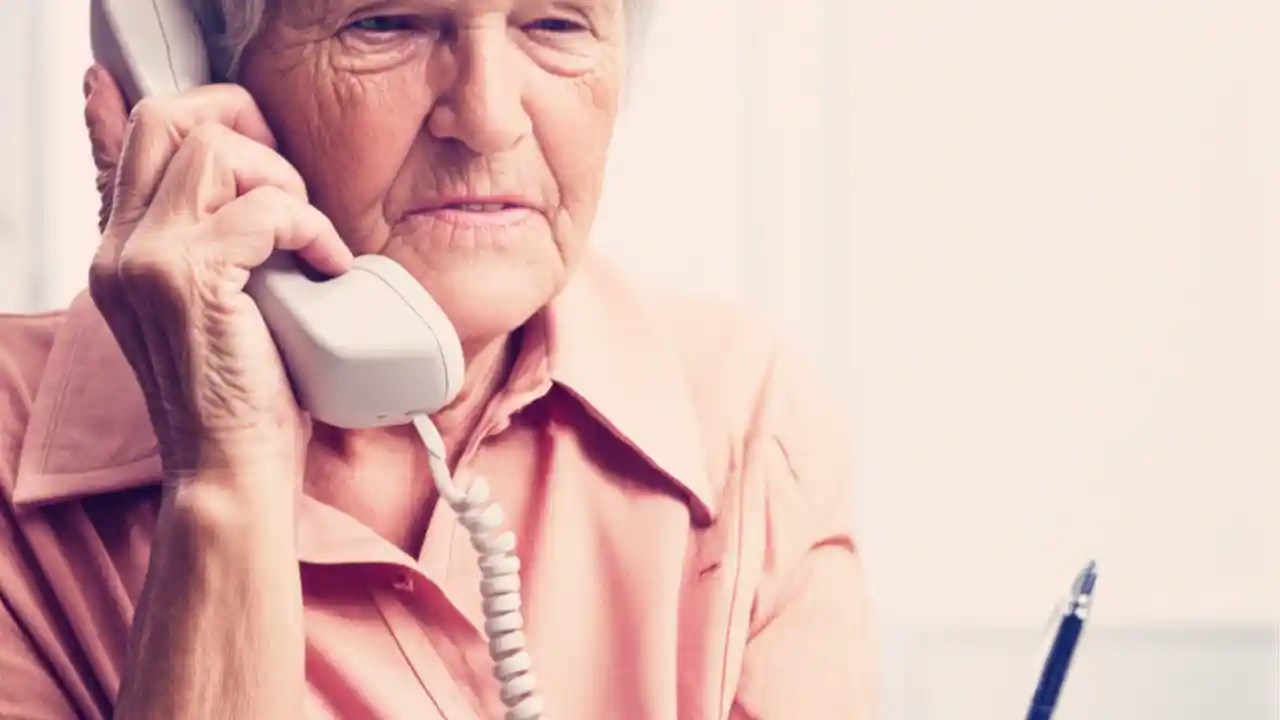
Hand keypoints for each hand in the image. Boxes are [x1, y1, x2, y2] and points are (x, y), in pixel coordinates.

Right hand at [82, 65, 353, 497]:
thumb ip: (229, 248)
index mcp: (126, 251)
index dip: (212, 118)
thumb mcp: (226, 306)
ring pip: (214, 148)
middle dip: (245, 124)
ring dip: (280, 181)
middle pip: (169, 118)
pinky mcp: (190, 279)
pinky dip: (310, 227)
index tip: (267, 151)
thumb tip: (272, 202)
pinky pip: (265, 209)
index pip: (141, 135)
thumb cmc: (242, 398)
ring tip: (307, 236)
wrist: (230, 470)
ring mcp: (147, 259)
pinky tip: (327, 265)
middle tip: (291, 181)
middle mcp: (122, 247)